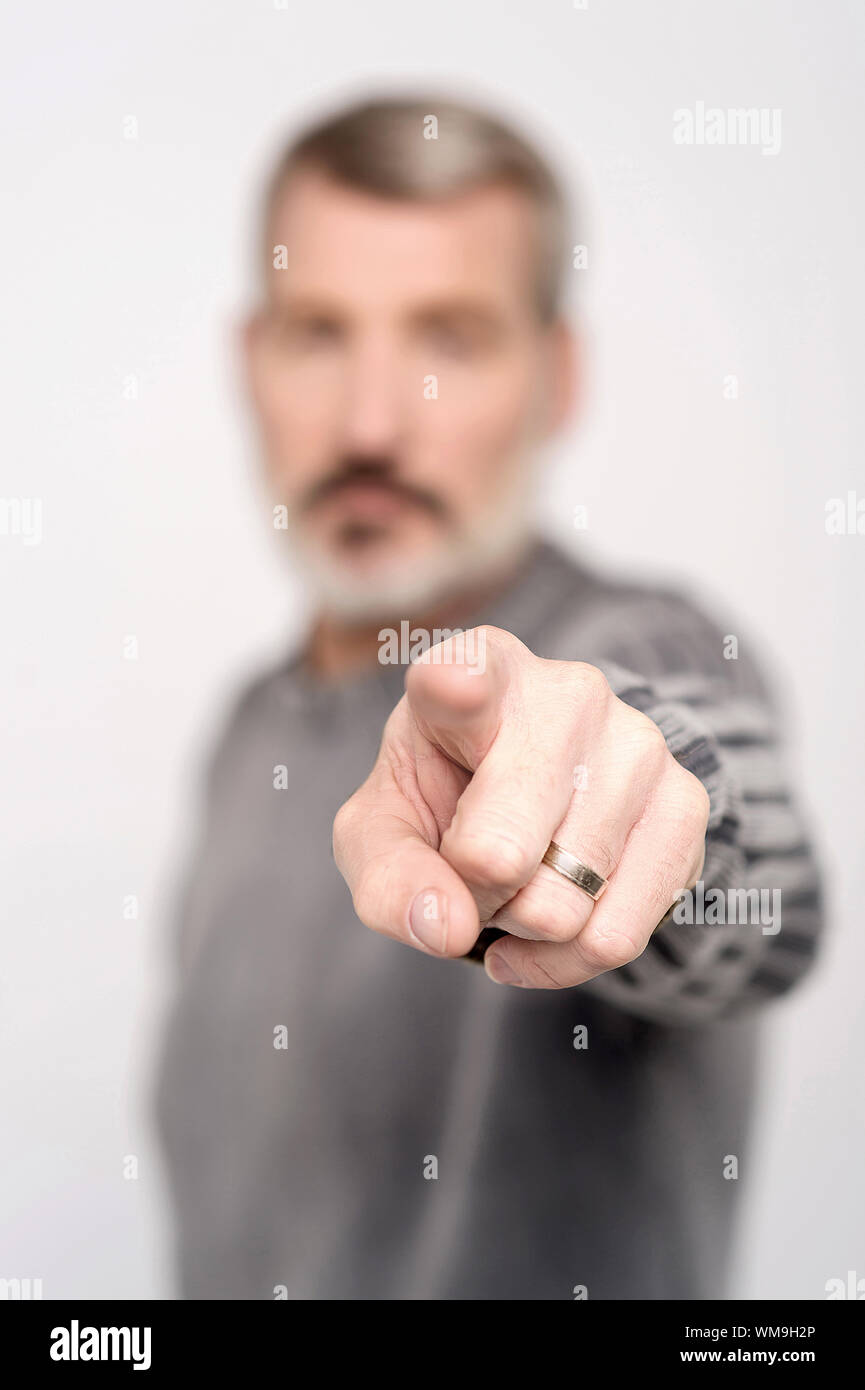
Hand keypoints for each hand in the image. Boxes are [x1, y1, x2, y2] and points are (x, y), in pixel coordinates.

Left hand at [332, 626, 708, 987]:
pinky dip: (566, 959)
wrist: (537, 800)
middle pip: (501, 850)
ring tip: (515, 882)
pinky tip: (545, 933)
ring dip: (521, 924)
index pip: (466, 676)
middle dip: (472, 894)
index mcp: (478, 673)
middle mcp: (567, 694)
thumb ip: (389, 879)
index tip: (453, 684)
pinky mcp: (687, 804)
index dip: (457, 687)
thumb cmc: (443, 800)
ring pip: (562, 904)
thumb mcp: (383, 832)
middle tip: (468, 869)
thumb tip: (447, 927)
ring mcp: (638, 744)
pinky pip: (616, 936)